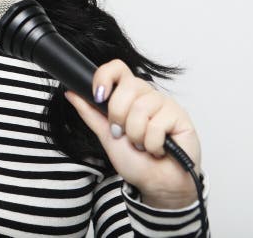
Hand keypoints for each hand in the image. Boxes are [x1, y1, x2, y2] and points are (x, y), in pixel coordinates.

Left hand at [64, 59, 201, 208]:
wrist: (157, 184)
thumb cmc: (135, 161)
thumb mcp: (106, 135)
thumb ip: (89, 112)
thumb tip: (71, 92)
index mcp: (129, 96)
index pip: (117, 68)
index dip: (105, 77)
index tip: (99, 96)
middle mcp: (147, 95)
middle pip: (128, 86)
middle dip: (119, 116)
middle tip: (123, 134)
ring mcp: (164, 104)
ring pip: (141, 109)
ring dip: (136, 136)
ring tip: (143, 145)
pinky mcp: (180, 116)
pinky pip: (157, 125)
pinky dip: (152, 144)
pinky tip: (158, 149)